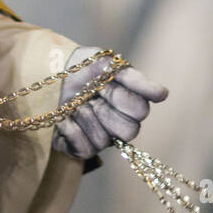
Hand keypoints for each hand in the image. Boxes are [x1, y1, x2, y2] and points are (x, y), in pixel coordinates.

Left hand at [51, 46, 167, 157]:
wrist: (48, 73)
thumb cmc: (81, 67)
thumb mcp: (107, 63)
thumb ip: (135, 80)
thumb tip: (164, 95)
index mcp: (129, 103)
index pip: (140, 111)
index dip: (121, 98)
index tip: (105, 84)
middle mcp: (118, 124)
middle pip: (129, 132)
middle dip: (106, 110)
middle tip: (92, 96)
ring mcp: (101, 138)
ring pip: (105, 140)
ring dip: (86, 116)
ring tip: (75, 103)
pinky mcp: (81, 149)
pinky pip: (85, 149)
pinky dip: (71, 130)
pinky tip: (64, 118)